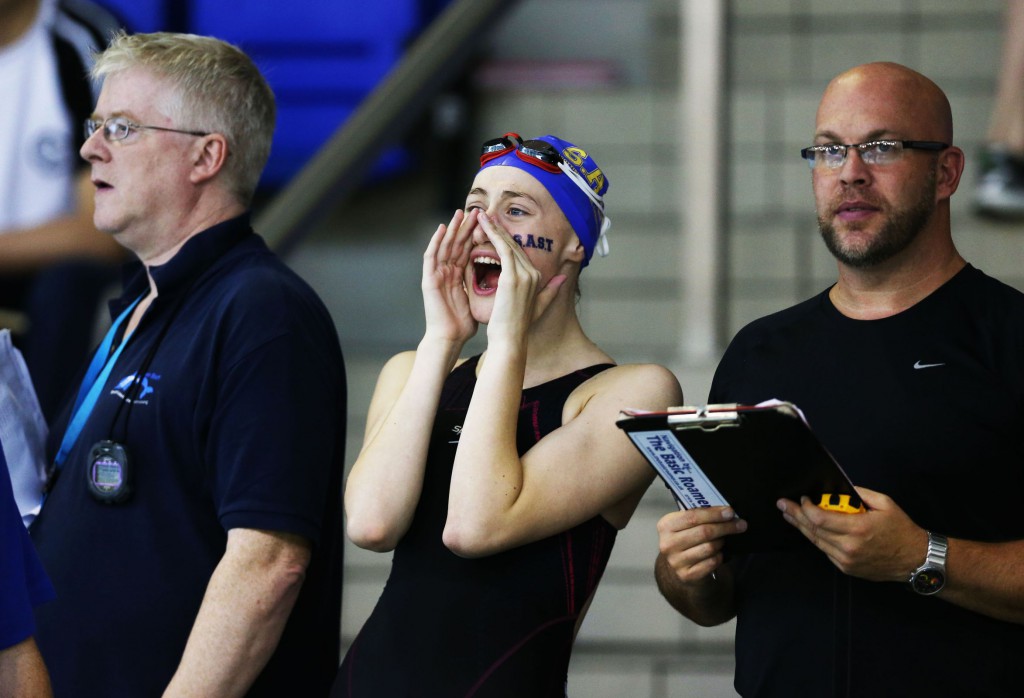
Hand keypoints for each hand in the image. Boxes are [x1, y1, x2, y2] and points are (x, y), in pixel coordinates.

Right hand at [422, 209, 477, 345]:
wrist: (449, 338)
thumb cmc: (464, 324)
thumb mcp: (480, 300)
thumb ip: (487, 286)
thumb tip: (508, 280)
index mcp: (458, 275)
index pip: (469, 250)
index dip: (478, 236)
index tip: (489, 222)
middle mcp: (447, 271)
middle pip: (457, 244)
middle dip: (466, 227)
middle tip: (477, 211)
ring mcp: (436, 274)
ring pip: (444, 245)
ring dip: (451, 228)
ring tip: (460, 213)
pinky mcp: (428, 279)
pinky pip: (430, 256)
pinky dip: (435, 241)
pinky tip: (442, 228)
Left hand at [477, 211, 565, 340]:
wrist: (510, 339)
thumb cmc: (517, 326)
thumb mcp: (538, 306)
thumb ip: (551, 291)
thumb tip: (563, 279)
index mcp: (537, 277)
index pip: (519, 252)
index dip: (506, 238)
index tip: (494, 226)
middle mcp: (533, 273)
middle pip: (514, 245)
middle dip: (499, 228)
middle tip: (485, 214)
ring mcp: (524, 274)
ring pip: (508, 243)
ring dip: (493, 227)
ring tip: (480, 216)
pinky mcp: (513, 277)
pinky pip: (502, 249)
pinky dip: (492, 235)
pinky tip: (482, 226)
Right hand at [657, 506, 747, 583]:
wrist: (679, 569)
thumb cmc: (686, 540)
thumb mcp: (685, 526)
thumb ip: (699, 517)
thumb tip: (725, 511)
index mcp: (666, 525)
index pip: (693, 516)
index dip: (714, 514)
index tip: (730, 512)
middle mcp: (667, 543)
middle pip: (704, 532)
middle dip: (725, 527)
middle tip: (740, 524)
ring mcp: (676, 561)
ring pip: (710, 547)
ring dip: (721, 542)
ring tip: (724, 539)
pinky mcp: (687, 575)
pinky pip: (712, 562)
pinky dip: (719, 556)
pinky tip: (718, 553)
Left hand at [778, 486, 925, 581]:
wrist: (916, 559)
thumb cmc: (901, 530)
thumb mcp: (885, 503)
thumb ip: (860, 494)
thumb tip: (840, 488)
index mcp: (858, 528)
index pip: (820, 518)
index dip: (806, 508)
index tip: (802, 499)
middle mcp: (849, 546)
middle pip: (813, 530)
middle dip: (795, 516)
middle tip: (782, 505)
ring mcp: (846, 560)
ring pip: (816, 542)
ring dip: (801, 527)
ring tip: (789, 516)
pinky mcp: (846, 568)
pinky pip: (825, 551)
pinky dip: (816, 538)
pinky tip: (808, 529)